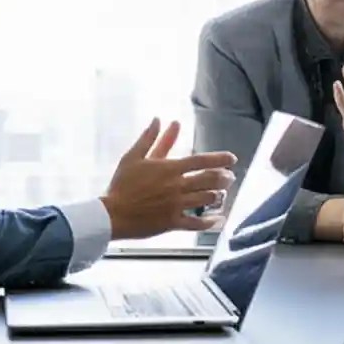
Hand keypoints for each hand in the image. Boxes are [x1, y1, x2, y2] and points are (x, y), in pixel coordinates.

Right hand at [102, 119, 236, 240]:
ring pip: (206, 199)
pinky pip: (196, 223)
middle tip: (230, 178)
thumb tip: (159, 119)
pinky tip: (218, 220)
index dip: (220, 159)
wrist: (111, 214)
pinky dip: (210, 222)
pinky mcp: (172, 223)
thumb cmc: (121, 184)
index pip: (202, 160)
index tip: (232, 159)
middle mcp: (177, 186)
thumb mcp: (133, 157)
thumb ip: (150, 138)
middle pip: (210, 179)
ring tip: (222, 194)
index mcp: (170, 168)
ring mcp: (176, 205)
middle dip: (224, 178)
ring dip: (218, 196)